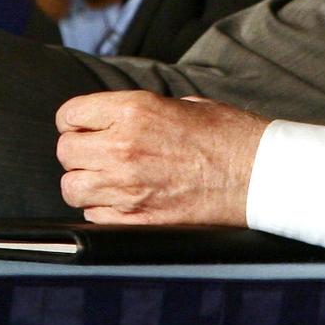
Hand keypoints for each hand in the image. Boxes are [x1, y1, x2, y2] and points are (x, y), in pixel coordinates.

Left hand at [55, 91, 270, 225]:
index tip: (85, 127)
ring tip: (108, 179)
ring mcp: (127, 188)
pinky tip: (125, 200)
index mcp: (132, 111)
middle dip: (79, 152)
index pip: (69, 114)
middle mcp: (122, 148)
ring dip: (86, 183)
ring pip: (73, 188)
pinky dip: (103, 210)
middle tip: (98, 153)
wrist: (259, 175)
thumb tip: (113, 119)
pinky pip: (94, 216)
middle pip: (65, 152)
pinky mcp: (137, 220)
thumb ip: (139, 111)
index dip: (76, 121)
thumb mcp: (181, 104)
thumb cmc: (229, 136)